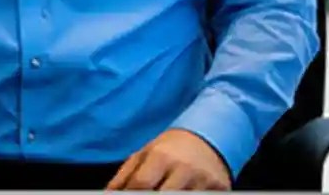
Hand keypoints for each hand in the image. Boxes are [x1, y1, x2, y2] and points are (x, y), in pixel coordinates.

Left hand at [106, 129, 230, 190]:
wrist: (208, 138)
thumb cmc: (170, 149)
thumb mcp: (144, 154)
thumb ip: (124, 176)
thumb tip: (107, 193)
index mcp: (161, 156)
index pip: (142, 184)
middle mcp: (184, 168)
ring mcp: (204, 181)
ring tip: (161, 190)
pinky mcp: (221, 189)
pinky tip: (179, 192)